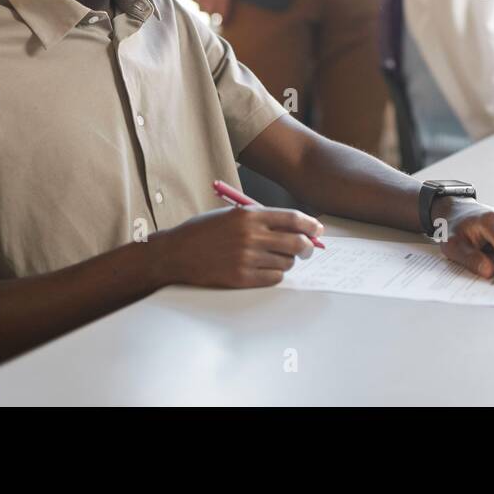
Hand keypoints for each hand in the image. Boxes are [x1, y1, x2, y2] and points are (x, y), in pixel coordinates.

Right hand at [157, 205, 321, 287]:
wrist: (175, 253)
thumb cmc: (203, 232)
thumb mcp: (232, 215)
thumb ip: (261, 219)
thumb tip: (293, 228)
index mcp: (250, 215)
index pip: (293, 219)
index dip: (310, 225)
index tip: (317, 230)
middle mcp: (251, 235)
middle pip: (296, 242)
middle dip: (307, 247)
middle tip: (307, 249)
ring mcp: (246, 258)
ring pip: (287, 262)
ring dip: (287, 261)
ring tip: (274, 258)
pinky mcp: (241, 278)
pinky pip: (274, 278)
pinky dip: (275, 274)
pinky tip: (265, 269)